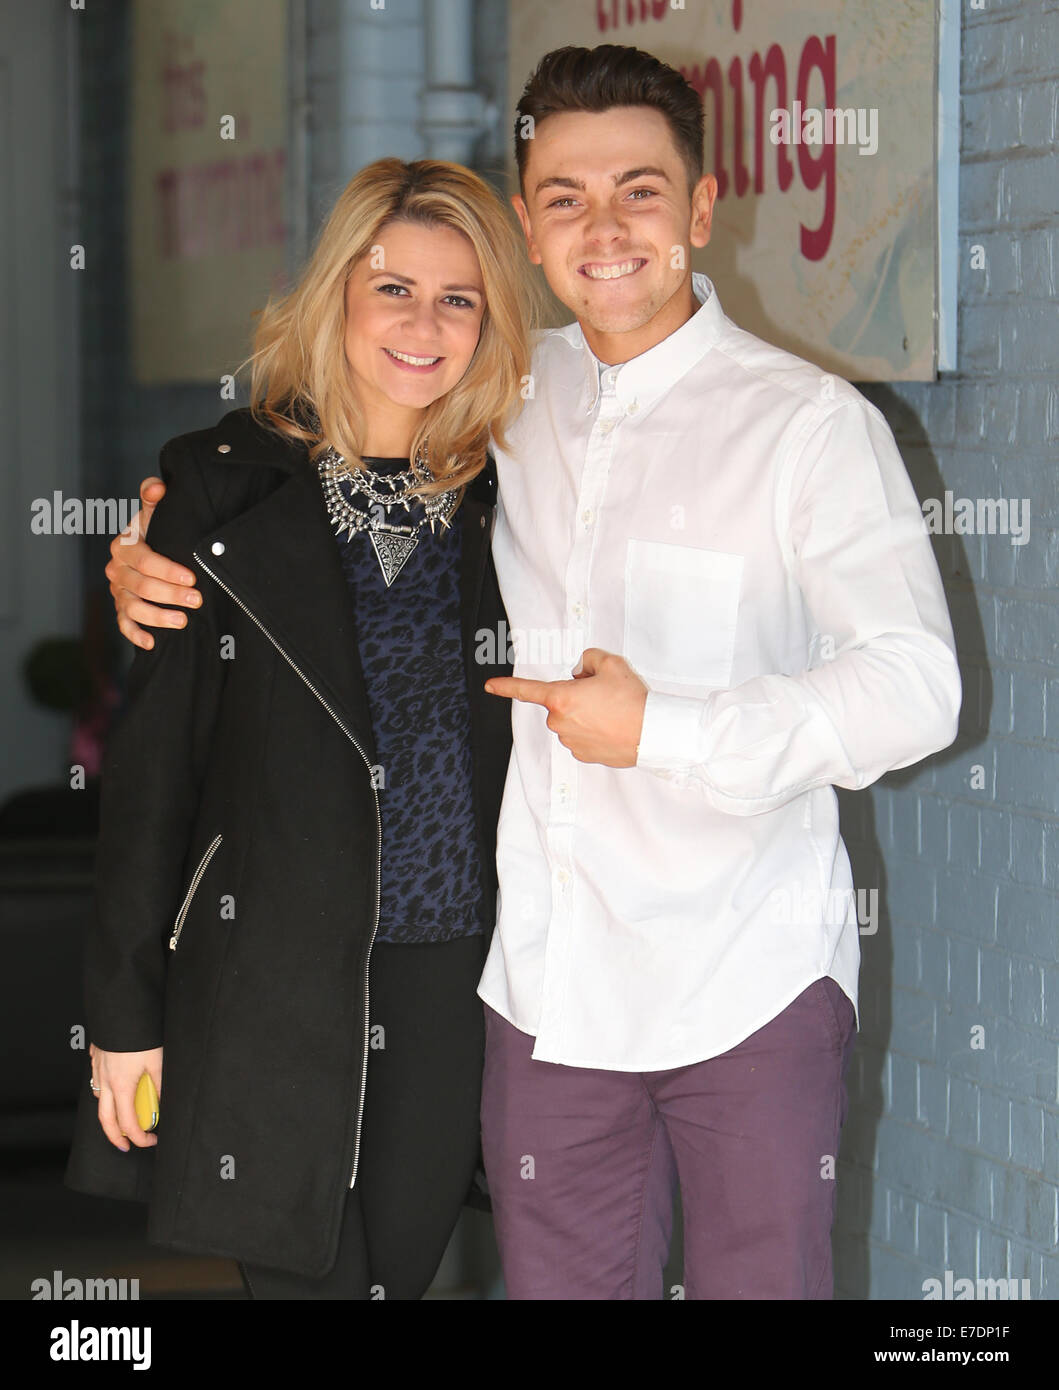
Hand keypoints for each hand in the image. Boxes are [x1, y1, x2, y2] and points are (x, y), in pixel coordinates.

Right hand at [89, 1042, 162, 1151]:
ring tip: (122, 1120)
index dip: (139, 1137)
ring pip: (100, 1101)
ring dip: (109, 1115)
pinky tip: (116, 1090)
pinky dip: (106, 1094)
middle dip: (115, 1138)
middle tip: (127, 1145)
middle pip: (106, 1120)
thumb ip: (159, 1085)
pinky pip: (98, 1083)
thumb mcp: (158, 1061)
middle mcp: (106, 1082)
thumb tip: (162, 1103)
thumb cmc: (141, 1036)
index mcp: (122, 1086)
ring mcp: (98, 1071)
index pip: (127, 1124)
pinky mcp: (97, 1059)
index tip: (150, 1140)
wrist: (121, 1011)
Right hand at [105, 476, 200, 649]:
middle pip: (140, 586)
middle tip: (196, 600)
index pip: (144, 559)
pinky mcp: (121, 609)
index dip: (167, 570)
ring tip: (183, 621)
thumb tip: (157, 486)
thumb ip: (155, 496)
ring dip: (157, 616)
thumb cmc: (159, 530)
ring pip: (132, 608)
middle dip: (169, 594)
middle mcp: (116, 568)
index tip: (191, 577)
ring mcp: (118, 591)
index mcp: (124, 545)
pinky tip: (153, 643)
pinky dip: (136, 635)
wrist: (152, 549)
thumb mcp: (158, 512)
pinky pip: (123, 625)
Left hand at [484, 648, 647, 766]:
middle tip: (604, 695)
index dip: (506, 686)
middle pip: (560, 702)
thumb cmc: (632, 700)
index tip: (490, 685)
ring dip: (586, 714)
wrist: (652, 733)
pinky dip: (593, 731)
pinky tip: (612, 727)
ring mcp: (570, 741)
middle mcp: (560, 722)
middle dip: (576, 696)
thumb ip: (588, 659)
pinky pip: (581, 736)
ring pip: (572, 720)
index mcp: (561, 698)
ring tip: (613, 712)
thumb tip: (580, 673)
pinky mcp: (582, 755)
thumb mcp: (611, 664)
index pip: (527, 690)